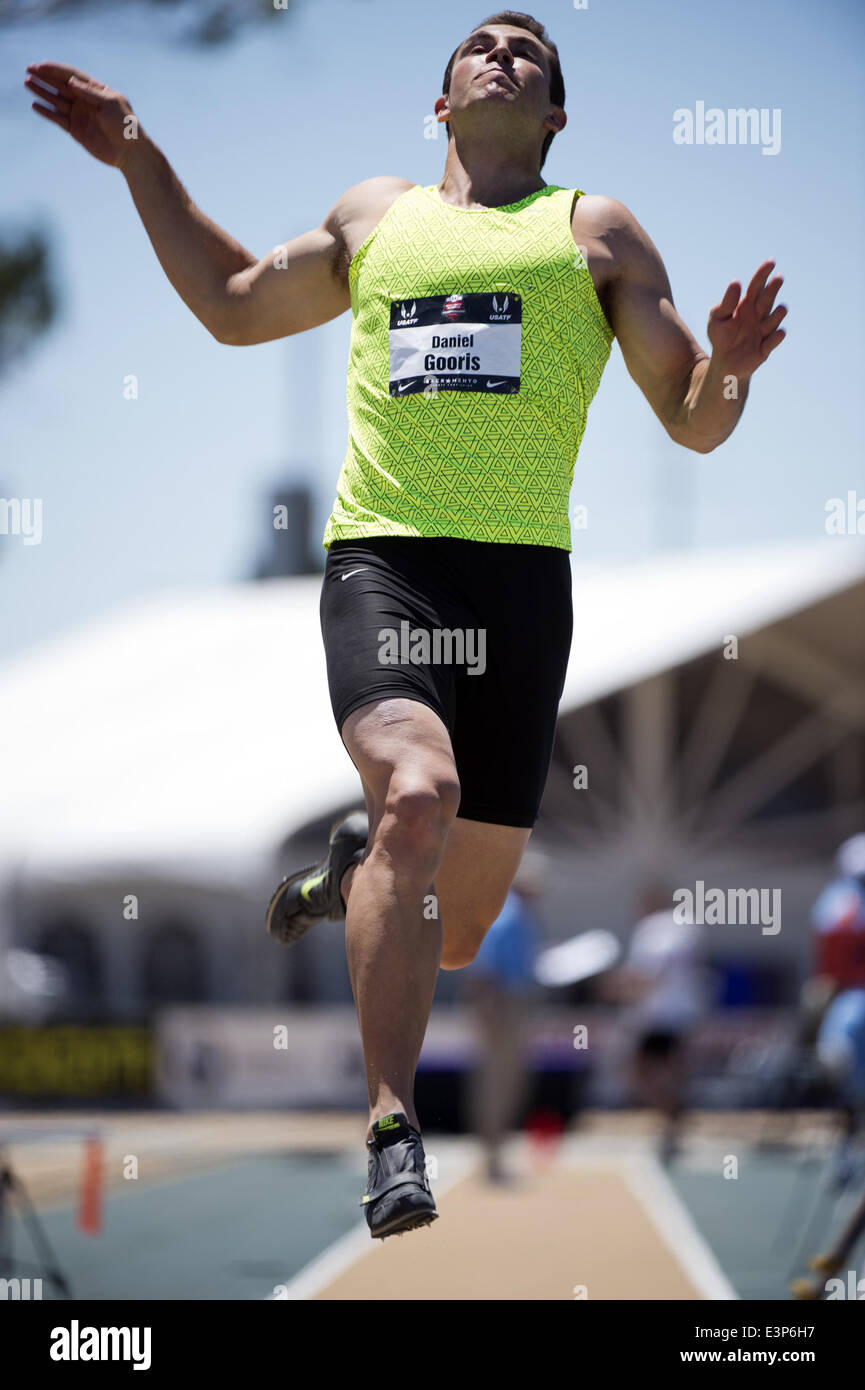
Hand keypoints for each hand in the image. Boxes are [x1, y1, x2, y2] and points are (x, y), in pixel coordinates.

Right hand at [24, 62, 138, 168]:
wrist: (130, 152)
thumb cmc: (124, 125)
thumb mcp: (109, 104)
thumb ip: (89, 92)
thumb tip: (70, 82)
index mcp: (95, 90)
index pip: (72, 76)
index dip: (56, 70)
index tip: (42, 65)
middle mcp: (85, 100)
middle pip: (61, 85)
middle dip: (45, 77)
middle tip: (29, 69)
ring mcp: (80, 115)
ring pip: (56, 100)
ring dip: (42, 92)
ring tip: (28, 83)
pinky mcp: (76, 130)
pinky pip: (58, 119)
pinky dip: (47, 113)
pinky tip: (36, 105)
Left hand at [706, 260, 786, 378]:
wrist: (723, 363)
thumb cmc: (721, 336)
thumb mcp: (717, 318)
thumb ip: (726, 302)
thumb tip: (736, 282)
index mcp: (747, 305)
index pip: (757, 286)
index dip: (763, 274)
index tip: (771, 262)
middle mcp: (759, 316)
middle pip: (767, 300)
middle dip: (773, 289)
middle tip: (778, 278)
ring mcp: (763, 332)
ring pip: (773, 320)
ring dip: (777, 314)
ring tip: (781, 308)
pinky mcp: (764, 349)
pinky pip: (772, 343)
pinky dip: (776, 338)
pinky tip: (779, 332)